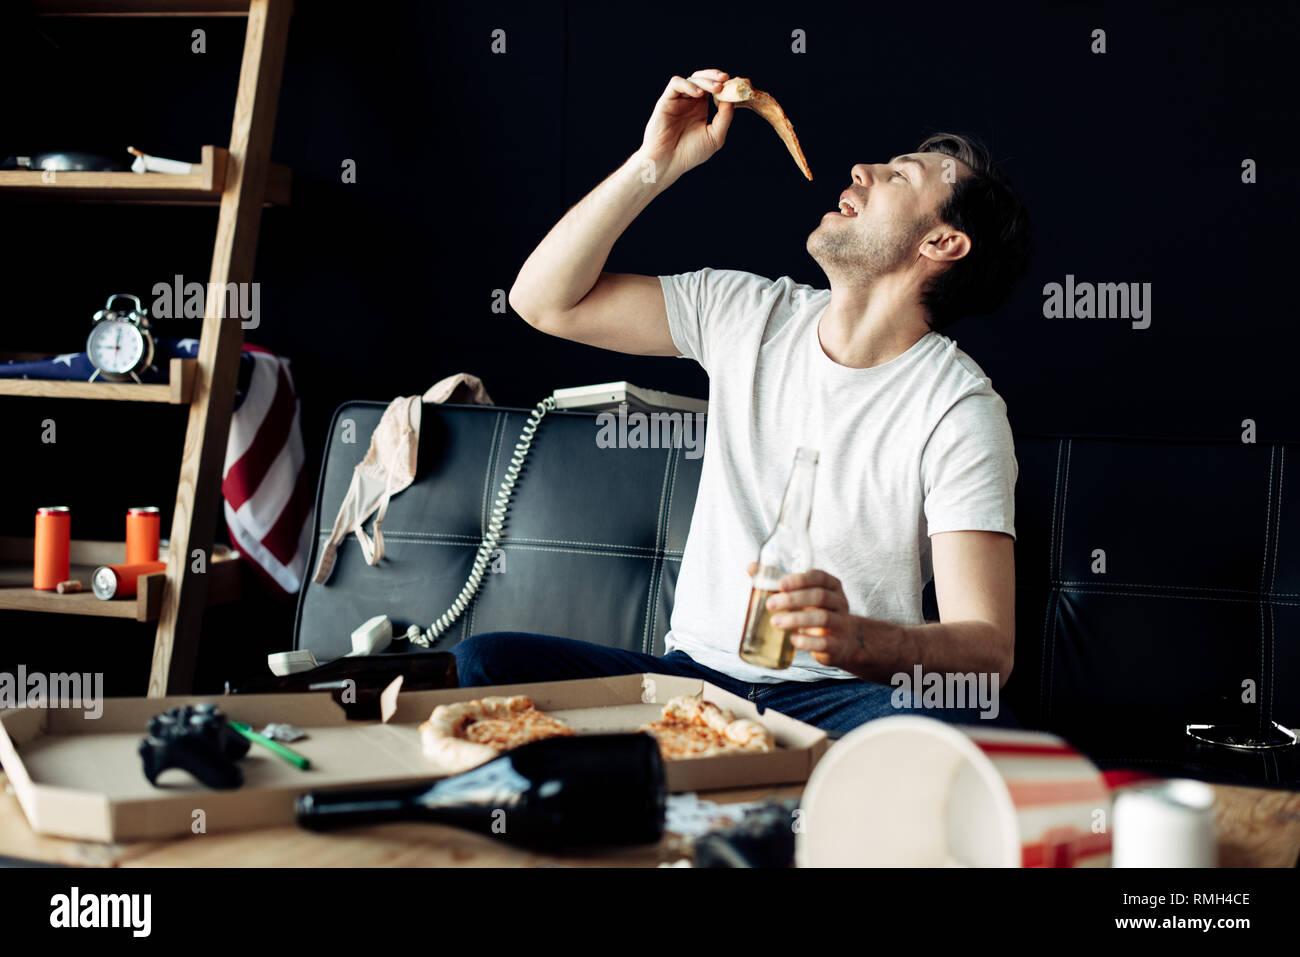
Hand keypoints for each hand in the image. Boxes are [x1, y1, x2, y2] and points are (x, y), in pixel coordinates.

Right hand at [638, 69, 733, 185]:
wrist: (668, 163)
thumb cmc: (690, 154)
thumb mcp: (715, 136)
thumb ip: (725, 117)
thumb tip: (731, 98)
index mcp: (700, 109)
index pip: (713, 88)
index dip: (723, 84)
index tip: (734, 85)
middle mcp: (689, 102)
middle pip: (703, 79)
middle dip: (715, 76)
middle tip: (726, 79)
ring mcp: (678, 100)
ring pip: (691, 79)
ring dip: (705, 80)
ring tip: (716, 88)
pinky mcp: (666, 100)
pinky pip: (676, 84)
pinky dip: (688, 85)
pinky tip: (699, 94)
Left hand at [746, 563, 901, 678]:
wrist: (843, 641)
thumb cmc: (815, 611)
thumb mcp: (803, 595)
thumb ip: (779, 582)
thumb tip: (751, 568)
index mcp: (831, 585)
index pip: (819, 577)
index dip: (800, 579)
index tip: (780, 584)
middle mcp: (839, 602)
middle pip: (819, 596)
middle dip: (793, 599)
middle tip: (769, 605)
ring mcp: (841, 624)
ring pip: (823, 618)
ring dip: (796, 619)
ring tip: (775, 622)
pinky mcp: (838, 645)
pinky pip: (825, 642)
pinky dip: (807, 641)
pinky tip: (793, 639)